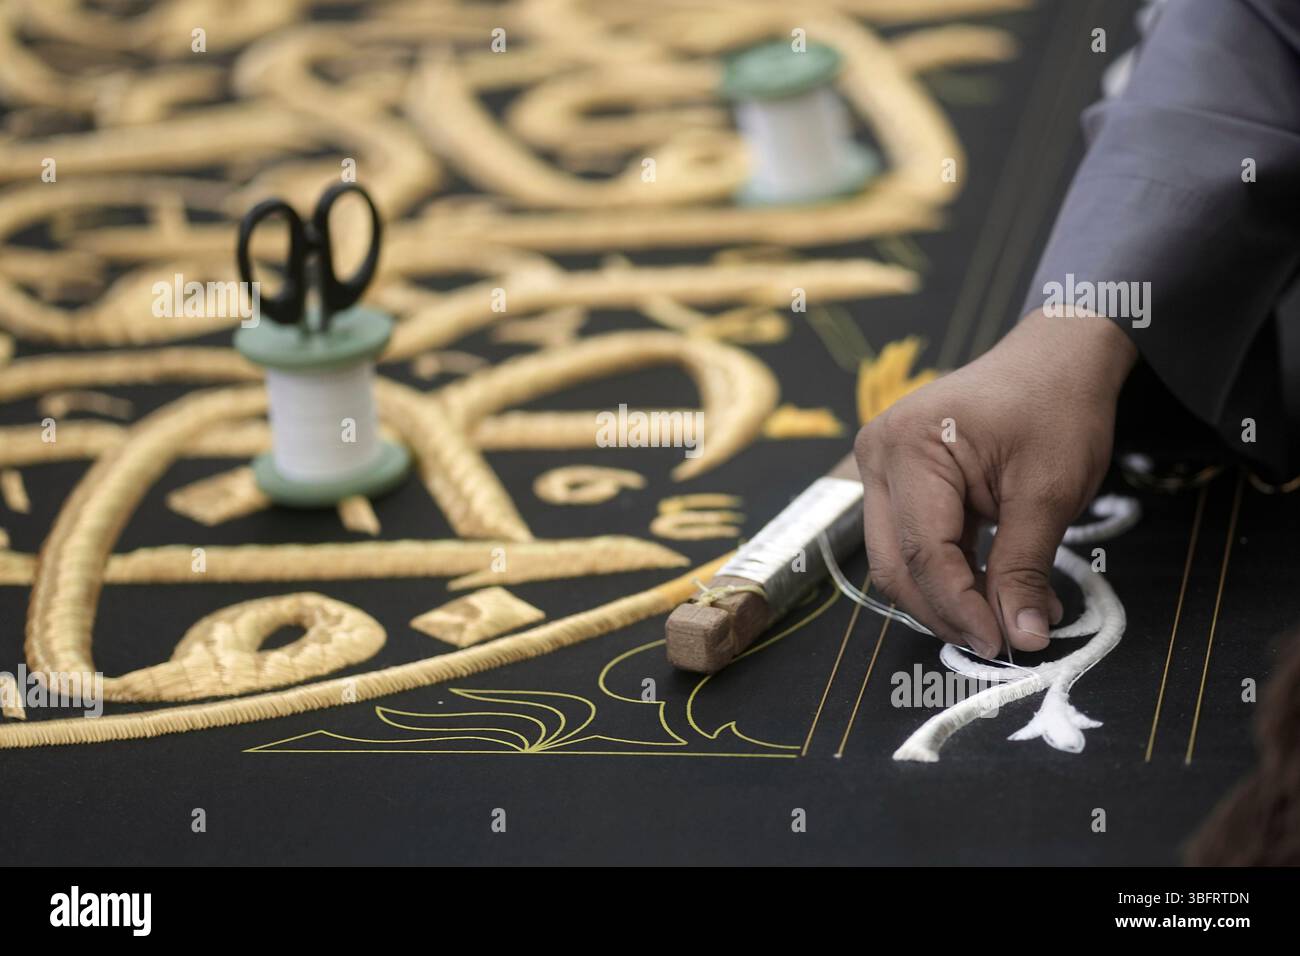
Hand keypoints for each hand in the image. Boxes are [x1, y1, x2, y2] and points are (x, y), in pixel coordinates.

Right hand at [852, 310, 1137, 656]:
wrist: (1055, 359)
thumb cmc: (1056, 407)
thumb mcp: (1049, 492)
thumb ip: (1025, 569)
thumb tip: (1022, 638)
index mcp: (909, 447)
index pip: (924, 551)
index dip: (960, 607)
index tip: (1002, 645)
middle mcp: (878, 455)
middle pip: (895, 562)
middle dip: (945, 610)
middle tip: (1001, 642)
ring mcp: (880, 466)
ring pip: (896, 560)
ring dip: (944, 597)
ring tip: (1001, 617)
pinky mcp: (894, 479)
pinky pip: (909, 541)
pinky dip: (947, 572)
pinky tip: (988, 589)